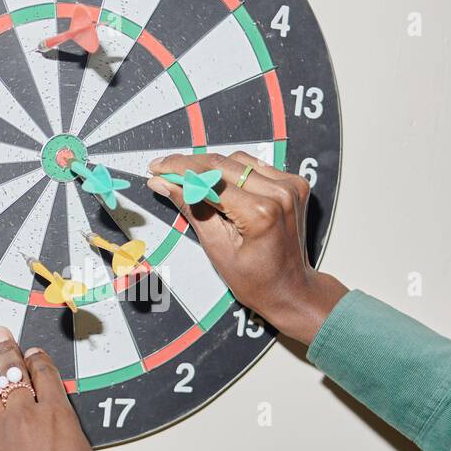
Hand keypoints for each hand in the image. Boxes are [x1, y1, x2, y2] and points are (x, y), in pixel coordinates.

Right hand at [148, 151, 347, 344]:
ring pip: (238, 161)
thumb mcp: (216, 248)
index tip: (157, 167)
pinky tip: (220, 184)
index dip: (179, 169)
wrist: (290, 289)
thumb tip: (164, 182)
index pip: (209, 178)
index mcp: (260, 213)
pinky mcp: (293, 183)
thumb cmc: (256, 280)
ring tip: (190, 181)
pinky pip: (256, 167)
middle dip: (189, 164)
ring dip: (211, 167)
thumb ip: (191, 208)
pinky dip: (234, 172)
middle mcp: (279, 193)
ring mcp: (289, 186)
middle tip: (164, 169)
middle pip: (222, 164)